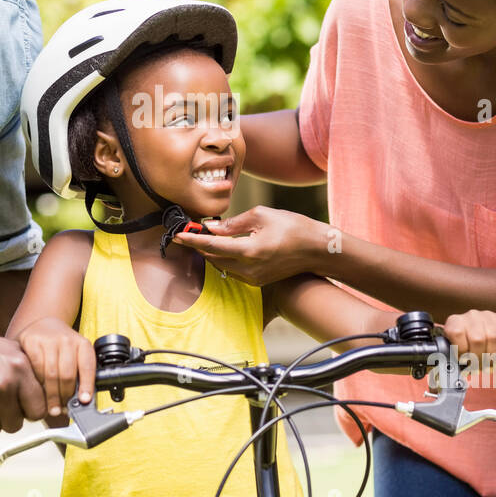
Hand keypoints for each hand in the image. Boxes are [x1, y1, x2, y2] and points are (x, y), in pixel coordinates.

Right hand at [13, 316, 96, 426]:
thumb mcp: (74, 355)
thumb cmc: (60, 346)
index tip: (84, 400)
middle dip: (64, 396)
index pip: (88, 367)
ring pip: (50, 375)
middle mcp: (67, 340)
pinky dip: (36, 384)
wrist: (42, 325)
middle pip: (67, 375)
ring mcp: (48, 340)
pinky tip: (37, 391)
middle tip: (60, 409)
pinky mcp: (31, 341)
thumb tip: (81, 401)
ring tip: (49, 406)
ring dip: (50, 395)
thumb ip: (79, 374)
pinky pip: (35, 369)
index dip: (86, 386)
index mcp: (82, 344)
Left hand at [170, 206, 325, 284]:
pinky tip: (221, 248)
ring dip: (210, 253)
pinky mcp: (258, 281)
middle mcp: (250, 268)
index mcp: (249, 250)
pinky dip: (223, 259)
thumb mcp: (261, 216)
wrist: (317, 249)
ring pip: (222, 266)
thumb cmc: (292, 227)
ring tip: (201, 239)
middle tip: (187, 233)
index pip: (212, 245)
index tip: (178, 235)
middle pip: (213, 258)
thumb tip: (211, 227)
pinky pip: (233, 271)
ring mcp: (254, 278)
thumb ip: (233, 223)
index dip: (192, 240)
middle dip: (198, 246)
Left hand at [438, 309, 495, 369]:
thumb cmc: (463, 343)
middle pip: (477, 338)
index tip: (465, 362)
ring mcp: (487, 316)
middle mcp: (471, 316)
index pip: (457, 333)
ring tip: (490, 365)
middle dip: (479, 359)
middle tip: (480, 368)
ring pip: (493, 336)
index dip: (462, 351)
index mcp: (455, 322)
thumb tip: (455, 374)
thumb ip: (452, 358)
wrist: (474, 331)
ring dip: (492, 355)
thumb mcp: (453, 349)